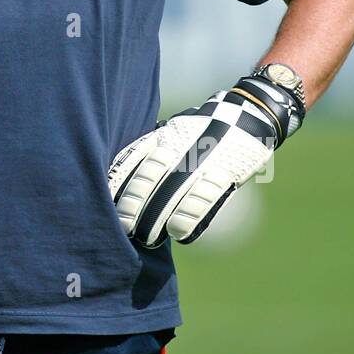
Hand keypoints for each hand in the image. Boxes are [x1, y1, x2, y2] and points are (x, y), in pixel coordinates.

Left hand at [107, 73, 303, 247]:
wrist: (249, 115)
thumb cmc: (201, 132)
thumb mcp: (172, 133)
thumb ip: (151, 152)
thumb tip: (121, 179)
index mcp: (163, 136)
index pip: (134, 158)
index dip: (119, 183)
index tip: (104, 203)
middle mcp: (180, 144)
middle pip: (151, 175)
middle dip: (134, 203)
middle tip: (123, 227)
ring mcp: (204, 157)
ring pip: (176, 188)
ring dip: (159, 215)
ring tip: (146, 238)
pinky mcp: (226, 169)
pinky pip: (206, 195)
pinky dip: (190, 215)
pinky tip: (178, 232)